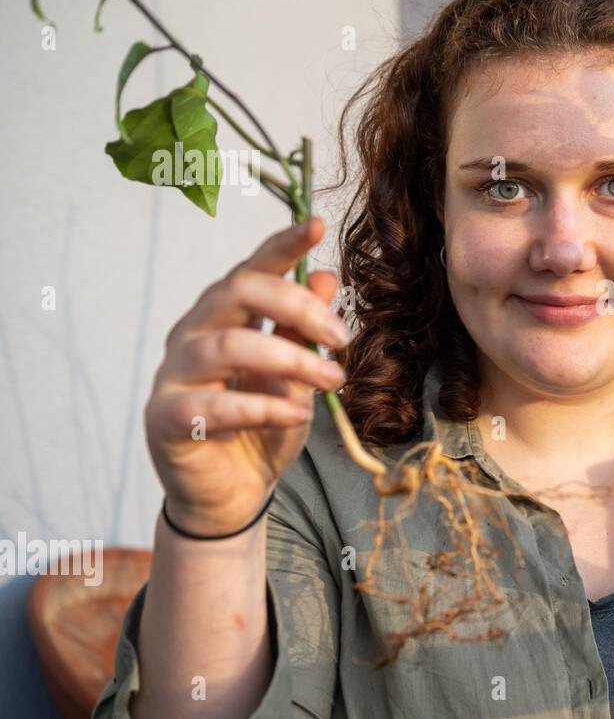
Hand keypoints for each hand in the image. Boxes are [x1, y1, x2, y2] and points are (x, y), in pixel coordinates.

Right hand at [144, 217, 349, 535]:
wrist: (232, 493)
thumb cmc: (263, 425)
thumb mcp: (296, 374)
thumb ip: (304, 330)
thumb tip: (325, 276)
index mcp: (223, 316)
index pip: (251, 270)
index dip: (282, 246)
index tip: (317, 224)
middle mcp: (193, 334)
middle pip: (238, 292)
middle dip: (298, 308)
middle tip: (341, 338)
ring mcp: (174, 375)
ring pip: (230, 345)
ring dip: (292, 360)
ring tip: (332, 380)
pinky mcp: (167, 419)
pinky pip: (217, 404)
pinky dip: (267, 407)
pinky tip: (300, 414)